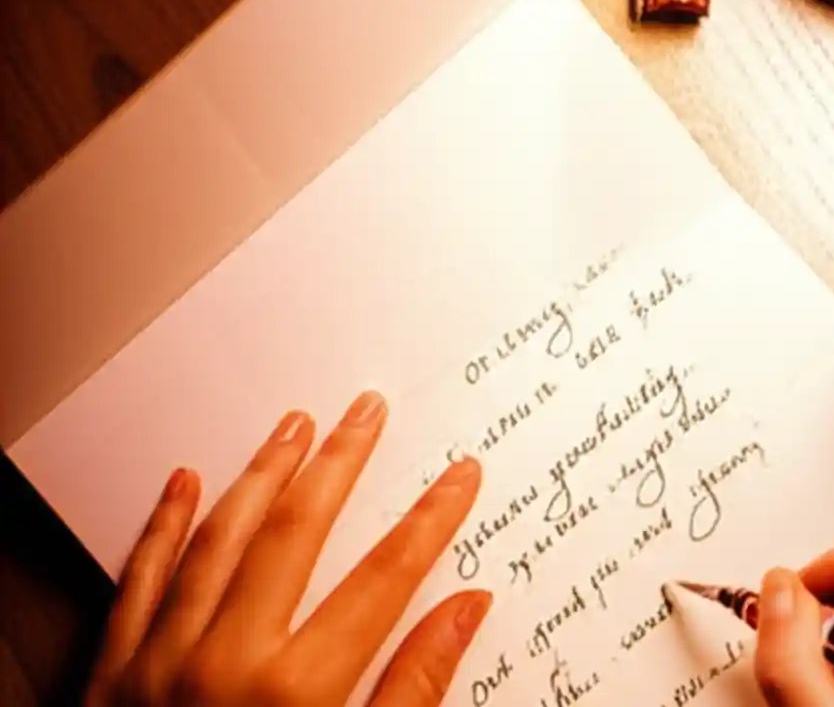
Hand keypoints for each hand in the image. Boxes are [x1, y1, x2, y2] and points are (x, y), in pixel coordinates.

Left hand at [84, 391, 486, 705]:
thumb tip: (468, 610)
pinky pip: (137, 580)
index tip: (460, 475)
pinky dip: (161, 527)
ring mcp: (160, 661)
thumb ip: (413, 690)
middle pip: (295, 534)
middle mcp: (225, 660)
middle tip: (367, 409)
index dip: (428, 521)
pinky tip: (183, 481)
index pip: (383, 579)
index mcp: (296, 692)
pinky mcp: (109, 675)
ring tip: (293, 426)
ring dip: (259, 475)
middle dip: (339, 464)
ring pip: (216, 540)